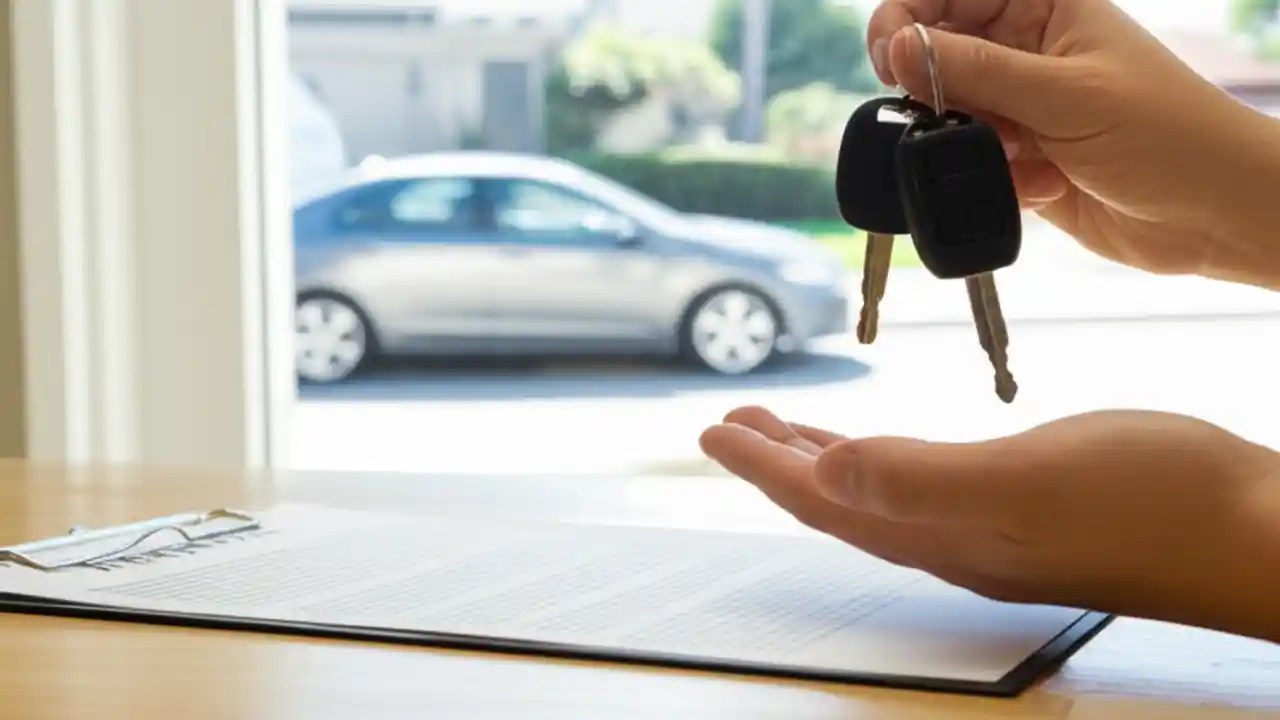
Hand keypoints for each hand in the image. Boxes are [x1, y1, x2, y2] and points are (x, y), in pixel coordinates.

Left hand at [700, 406, 1279, 642]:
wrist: (1256, 532)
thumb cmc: (1155, 503)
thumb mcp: (1025, 482)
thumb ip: (919, 480)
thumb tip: (828, 471)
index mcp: (940, 532)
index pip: (824, 499)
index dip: (762, 466)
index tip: (713, 429)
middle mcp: (954, 537)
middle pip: (840, 498)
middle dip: (779, 459)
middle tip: (735, 421)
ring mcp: (992, 527)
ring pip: (880, 492)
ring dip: (827, 458)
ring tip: (789, 429)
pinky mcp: (1031, 510)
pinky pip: (924, 484)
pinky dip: (886, 459)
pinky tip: (893, 447)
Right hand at [868, 0, 1279, 288]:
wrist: (1214, 215)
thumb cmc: (1167, 135)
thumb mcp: (1065, 94)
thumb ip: (976, 71)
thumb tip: (899, 48)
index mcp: (1045, 9)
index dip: (909, 16)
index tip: (891, 54)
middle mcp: (1029, 54)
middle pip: (939, 55)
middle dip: (934, 90)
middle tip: (934, 113)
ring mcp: (1024, 110)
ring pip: (951, 117)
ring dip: (968, 143)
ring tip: (1015, 154)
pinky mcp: (1023, 163)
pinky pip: (973, 166)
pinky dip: (994, 181)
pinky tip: (1040, 185)